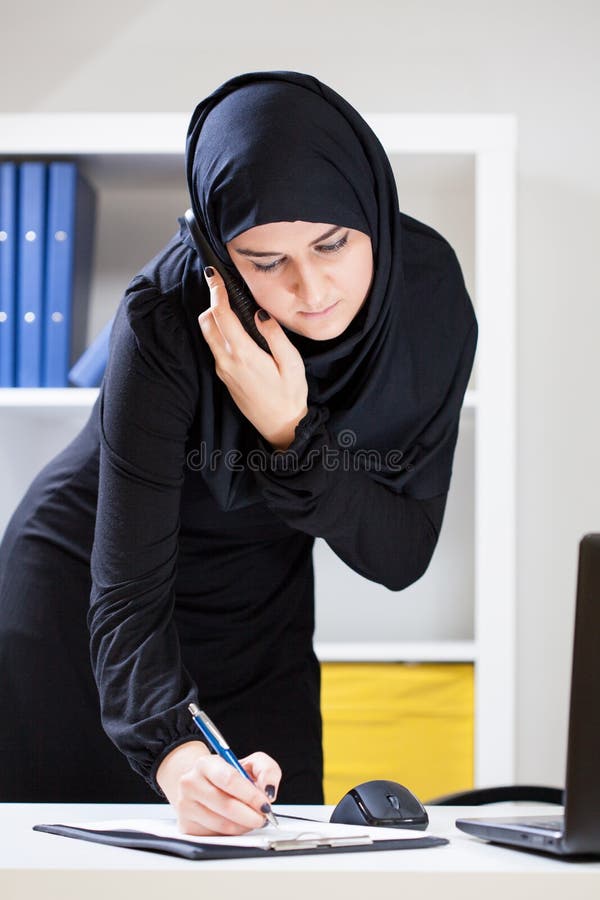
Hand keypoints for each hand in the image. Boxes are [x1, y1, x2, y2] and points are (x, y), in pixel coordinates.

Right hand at [156, 740, 281, 835]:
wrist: (201, 784)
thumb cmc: (227, 775)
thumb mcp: (250, 763)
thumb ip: (267, 770)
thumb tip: (269, 791)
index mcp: (205, 764)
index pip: (229, 780)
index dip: (250, 795)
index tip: (265, 803)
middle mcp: (191, 783)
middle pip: (226, 805)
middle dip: (251, 815)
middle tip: (264, 817)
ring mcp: (186, 806)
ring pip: (222, 824)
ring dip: (244, 826)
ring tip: (252, 819)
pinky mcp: (187, 826)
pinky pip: (216, 836)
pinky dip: (233, 833)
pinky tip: (237, 823)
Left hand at [198, 267, 307, 449]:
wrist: (279, 427)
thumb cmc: (290, 396)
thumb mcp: (292, 364)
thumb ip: (275, 336)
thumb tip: (259, 313)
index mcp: (244, 354)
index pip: (221, 315)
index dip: (216, 292)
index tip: (214, 275)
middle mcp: (227, 361)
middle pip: (206, 321)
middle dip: (212, 301)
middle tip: (223, 287)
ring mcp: (222, 369)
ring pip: (207, 334)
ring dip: (213, 316)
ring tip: (229, 306)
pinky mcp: (223, 376)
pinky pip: (214, 346)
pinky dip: (218, 331)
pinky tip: (234, 328)